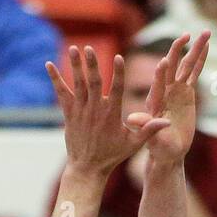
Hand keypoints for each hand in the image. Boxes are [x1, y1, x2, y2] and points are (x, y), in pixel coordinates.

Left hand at [46, 46, 169, 182]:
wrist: (87, 169)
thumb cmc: (112, 156)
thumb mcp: (133, 145)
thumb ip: (149, 130)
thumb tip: (167, 122)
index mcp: (112, 115)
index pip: (116, 89)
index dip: (118, 73)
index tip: (119, 58)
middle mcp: (95, 110)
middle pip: (93, 82)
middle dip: (91, 64)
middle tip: (89, 47)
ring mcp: (81, 111)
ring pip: (78, 84)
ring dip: (75, 65)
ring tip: (74, 48)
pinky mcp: (69, 114)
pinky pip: (61, 93)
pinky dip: (55, 79)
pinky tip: (49, 65)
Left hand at [134, 31, 209, 166]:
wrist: (169, 151)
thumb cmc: (159, 149)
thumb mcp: (152, 141)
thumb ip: (145, 127)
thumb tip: (132, 119)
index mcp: (155, 101)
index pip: (158, 84)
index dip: (160, 74)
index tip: (164, 61)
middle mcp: (165, 90)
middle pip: (173, 66)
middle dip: (179, 50)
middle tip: (186, 35)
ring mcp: (176, 89)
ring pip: (186, 65)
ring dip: (195, 49)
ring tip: (206, 32)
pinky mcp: (186, 92)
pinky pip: (194, 72)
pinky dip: (200, 59)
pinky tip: (206, 46)